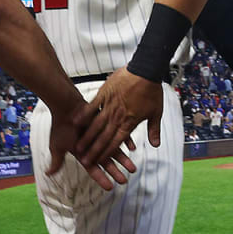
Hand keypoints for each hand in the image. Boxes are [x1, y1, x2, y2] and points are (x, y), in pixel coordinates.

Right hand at [49, 97, 135, 189]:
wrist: (65, 106)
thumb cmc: (60, 126)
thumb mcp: (57, 146)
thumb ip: (57, 161)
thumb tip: (49, 174)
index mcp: (83, 153)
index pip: (93, 169)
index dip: (101, 178)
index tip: (110, 187)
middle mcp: (93, 146)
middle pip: (106, 161)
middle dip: (115, 172)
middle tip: (124, 181)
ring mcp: (101, 135)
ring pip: (114, 150)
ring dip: (123, 159)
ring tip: (132, 168)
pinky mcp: (106, 124)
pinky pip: (118, 133)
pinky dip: (125, 140)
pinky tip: (132, 147)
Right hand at [73, 68, 164, 188]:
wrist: (145, 70)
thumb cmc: (151, 90)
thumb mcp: (156, 112)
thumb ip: (154, 130)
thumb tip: (156, 145)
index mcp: (129, 122)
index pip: (116, 142)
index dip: (106, 153)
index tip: (99, 162)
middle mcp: (117, 116)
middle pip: (104, 137)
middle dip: (94, 151)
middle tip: (85, 161)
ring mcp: (110, 105)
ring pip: (96, 125)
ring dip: (87, 137)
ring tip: (78, 147)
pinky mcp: (104, 94)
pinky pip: (92, 106)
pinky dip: (84, 115)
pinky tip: (76, 122)